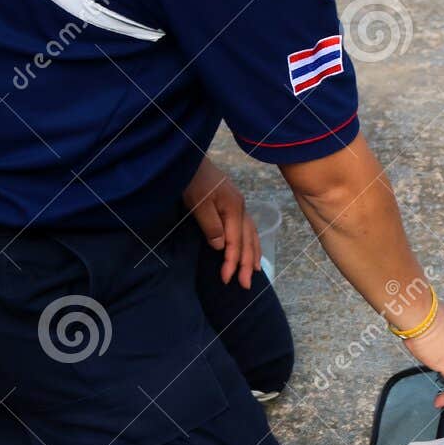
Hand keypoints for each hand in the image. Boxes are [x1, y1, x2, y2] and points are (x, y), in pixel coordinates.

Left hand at [183, 158, 260, 288]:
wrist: (189, 159)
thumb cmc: (192, 180)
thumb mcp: (198, 203)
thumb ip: (211, 225)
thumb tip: (221, 247)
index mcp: (233, 208)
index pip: (235, 242)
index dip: (231, 262)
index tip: (226, 279)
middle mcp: (241, 208)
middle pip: (247, 241)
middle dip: (246, 264)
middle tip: (245, 285)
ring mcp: (239, 206)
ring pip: (251, 235)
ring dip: (253, 254)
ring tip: (254, 271)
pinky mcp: (233, 204)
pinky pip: (247, 228)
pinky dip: (251, 242)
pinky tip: (252, 249)